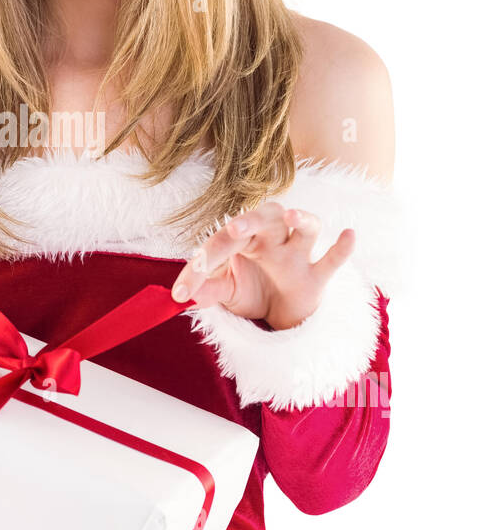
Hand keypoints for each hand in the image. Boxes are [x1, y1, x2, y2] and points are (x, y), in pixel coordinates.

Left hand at [170, 201, 354, 329]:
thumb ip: (210, 290)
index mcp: (246, 239)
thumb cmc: (252, 290)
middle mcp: (273, 239)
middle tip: (234, 230)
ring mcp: (298, 256)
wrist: (281, 313)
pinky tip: (348, 235)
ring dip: (301, 219)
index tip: (181, 293)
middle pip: (267, 217)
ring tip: (292, 215)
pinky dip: (342, 249)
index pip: (221, 243)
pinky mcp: (317, 277)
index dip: (199, 267)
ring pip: (306, 228)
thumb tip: (187, 297)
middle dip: (251, 219)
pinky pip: (333, 260)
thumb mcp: (227, 293)